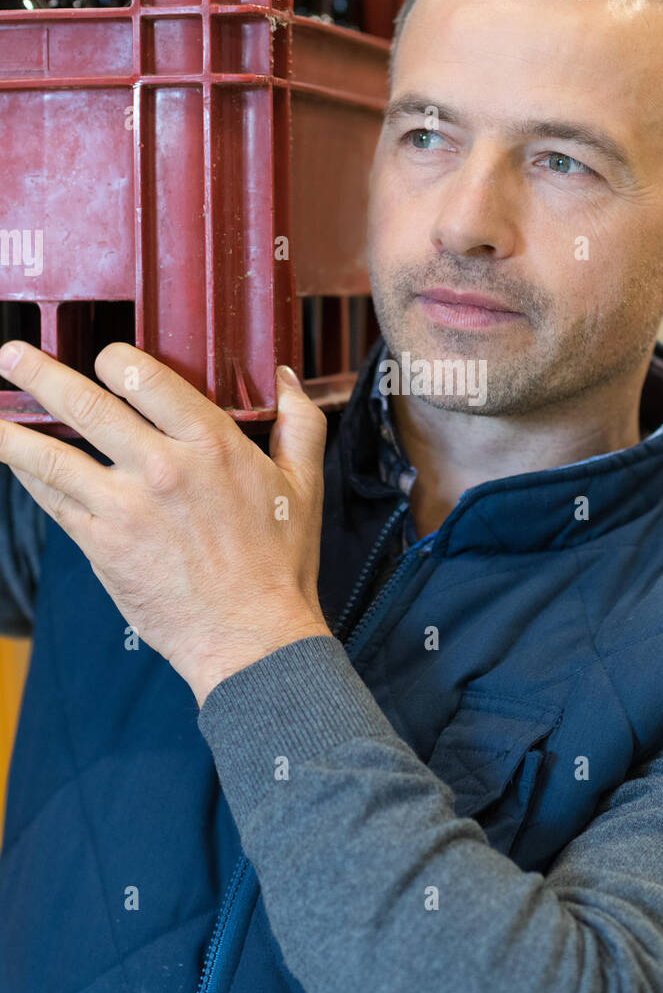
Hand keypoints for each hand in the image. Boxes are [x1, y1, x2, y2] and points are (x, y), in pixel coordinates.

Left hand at [0, 340, 331, 705]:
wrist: (251, 637)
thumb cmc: (279, 564)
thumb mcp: (304, 485)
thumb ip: (298, 423)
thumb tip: (285, 377)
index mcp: (210, 444)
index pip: (145, 377)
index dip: (116, 358)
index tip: (106, 356)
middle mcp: (161, 468)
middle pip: (84, 404)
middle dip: (39, 374)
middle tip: (11, 354)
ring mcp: (123, 508)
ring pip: (51, 455)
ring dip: (12, 428)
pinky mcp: (100, 545)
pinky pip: (51, 499)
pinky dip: (27, 474)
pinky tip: (14, 459)